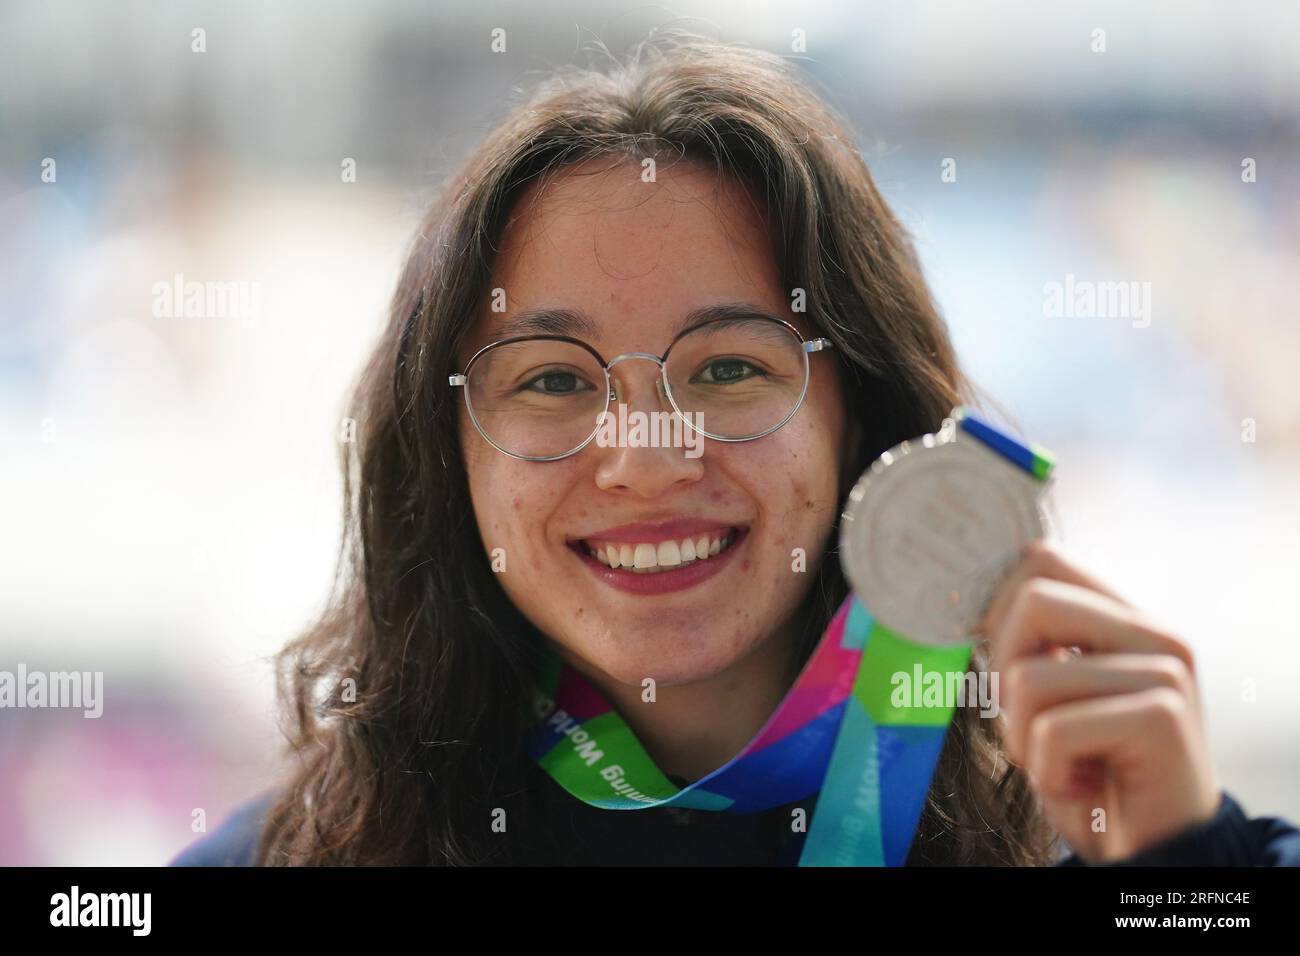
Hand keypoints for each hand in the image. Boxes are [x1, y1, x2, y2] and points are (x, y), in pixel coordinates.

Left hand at [981, 540, 1220, 862]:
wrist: (1155, 856)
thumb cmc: (1091, 775)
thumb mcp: (1050, 701)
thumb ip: (1029, 646)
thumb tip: (963, 597)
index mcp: (1127, 622)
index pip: (1043, 558)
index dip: (995, 603)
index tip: (992, 658)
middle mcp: (1155, 635)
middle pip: (1032, 600)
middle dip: (1005, 671)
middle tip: (1031, 725)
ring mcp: (1165, 672)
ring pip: (1031, 677)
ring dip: (1026, 739)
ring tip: (1067, 765)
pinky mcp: (1162, 718)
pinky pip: (1054, 730)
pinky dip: (1050, 772)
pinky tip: (1085, 788)